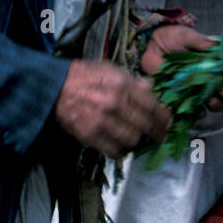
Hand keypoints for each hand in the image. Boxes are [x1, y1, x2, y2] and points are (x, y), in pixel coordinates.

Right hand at [54, 60, 170, 157]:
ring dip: (138, 143)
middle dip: (157, 134)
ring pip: (132, 140)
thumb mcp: (110, 69)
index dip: (164, 118)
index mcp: (122, 85)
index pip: (152, 106)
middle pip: (146, 125)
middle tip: (160, 137)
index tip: (169, 124)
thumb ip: (133, 80)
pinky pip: (114, 151)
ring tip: (138, 140)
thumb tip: (152, 88)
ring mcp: (102, 121)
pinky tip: (122, 148)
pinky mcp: (90, 135)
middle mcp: (114, 103)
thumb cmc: (83, 76)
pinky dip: (121, 152)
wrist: (52, 87)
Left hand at [141, 27, 222, 114]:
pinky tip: (196, 109)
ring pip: (214, 103)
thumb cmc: (170, 38)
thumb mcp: (186, 35)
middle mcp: (209, 78)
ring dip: (216, 104)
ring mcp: (196, 90)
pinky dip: (198, 113)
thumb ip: (201, 41)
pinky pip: (194, 111)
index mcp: (214, 62)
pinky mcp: (182, 99)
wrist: (147, 46)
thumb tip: (218, 46)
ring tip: (211, 101)